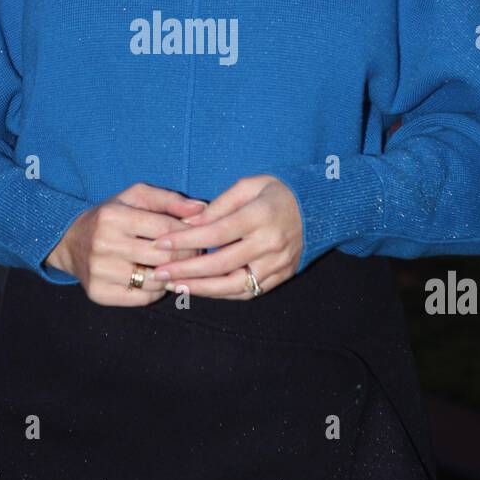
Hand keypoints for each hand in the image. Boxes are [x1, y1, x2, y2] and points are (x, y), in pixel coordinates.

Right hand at [43, 182, 207, 305]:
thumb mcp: (135, 198)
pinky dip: (157, 291)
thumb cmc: (112, 216)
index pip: (166, 229)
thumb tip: (202, 209)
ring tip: (177, 267)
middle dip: (188, 256)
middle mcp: (103, 244)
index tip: (199, 237)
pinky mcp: (98, 293)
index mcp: (113, 217)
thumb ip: (169, 200)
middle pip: (164, 257)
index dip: (190, 234)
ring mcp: (99, 271)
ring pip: (155, 281)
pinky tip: (158, 280)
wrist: (70, 242)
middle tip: (195, 254)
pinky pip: (142, 298)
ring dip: (173, 276)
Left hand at [149, 175, 302, 298]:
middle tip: (158, 272)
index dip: (186, 240)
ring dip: (200, 289)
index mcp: (261, 215)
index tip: (161, 244)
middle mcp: (271, 243)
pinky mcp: (282, 276)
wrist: (321, 208)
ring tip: (174, 286)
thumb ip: (219, 205)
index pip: (216, 232)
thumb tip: (189, 224)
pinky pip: (248, 291)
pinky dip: (222, 294)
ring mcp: (278, 263)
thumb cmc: (279, 192)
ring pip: (233, 284)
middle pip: (221, 263)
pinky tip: (201, 289)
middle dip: (185, 270)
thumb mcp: (250, 185)